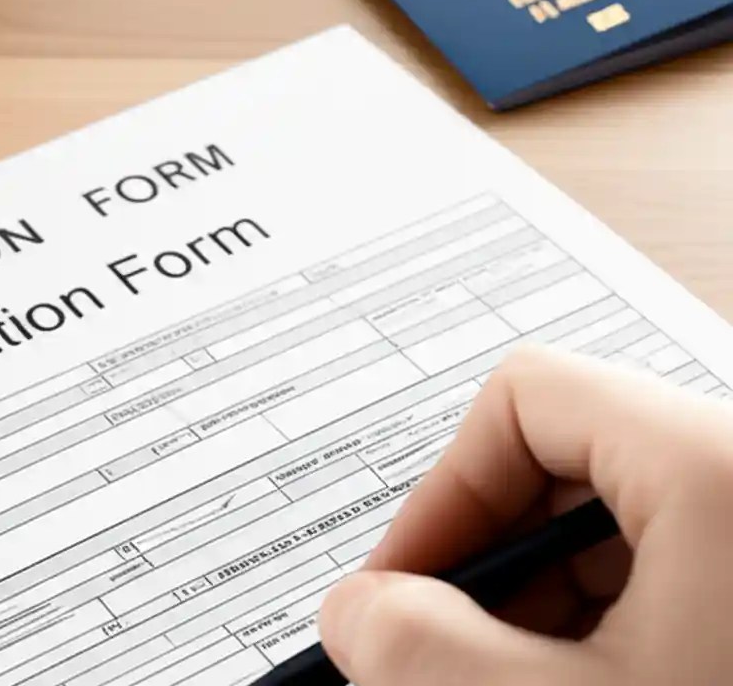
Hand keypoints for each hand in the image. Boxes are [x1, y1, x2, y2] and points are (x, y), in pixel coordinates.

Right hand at [319, 344, 732, 684]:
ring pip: (602, 520)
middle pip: (557, 462)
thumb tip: (356, 615)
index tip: (405, 584)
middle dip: (486, 564)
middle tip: (452, 652)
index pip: (525, 396)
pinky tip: (582, 678)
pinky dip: (598, 620)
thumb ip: (434, 651)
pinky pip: (657, 559)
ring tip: (520, 679)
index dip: (444, 493)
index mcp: (711, 461)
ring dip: (535, 604)